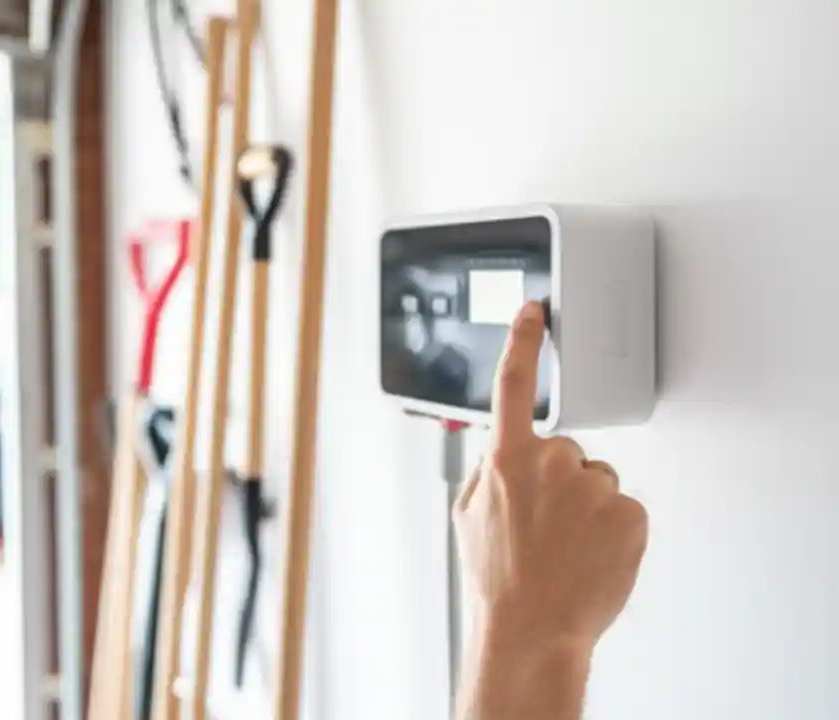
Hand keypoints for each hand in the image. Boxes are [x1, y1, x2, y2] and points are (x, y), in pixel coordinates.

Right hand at [454, 301, 648, 657]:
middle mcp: (552, 464)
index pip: (513, 384)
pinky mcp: (630, 514)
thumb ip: (486, 470)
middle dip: (556, 479)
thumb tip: (499, 451)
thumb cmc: (497, 578)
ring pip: (595, 481)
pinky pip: (622, 507)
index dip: (523, 341)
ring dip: (584, 507)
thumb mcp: (468, 514)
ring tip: (564, 547)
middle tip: (541, 525)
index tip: (533, 311)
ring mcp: (595, 488)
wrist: (533, 629)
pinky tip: (589, 554)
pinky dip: (611, 529)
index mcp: (506, 459)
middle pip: (564, 451)